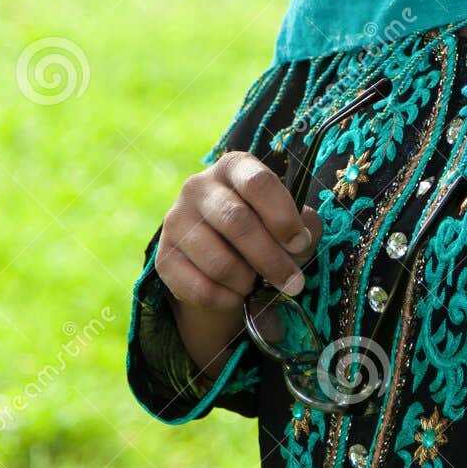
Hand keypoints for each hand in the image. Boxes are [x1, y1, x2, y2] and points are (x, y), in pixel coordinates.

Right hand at [155, 152, 322, 377]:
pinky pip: (199, 288)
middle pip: (237, 223)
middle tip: (294, 284)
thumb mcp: (287, 220)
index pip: (258, 183)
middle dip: (272, 260)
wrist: (218, 256)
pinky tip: (236, 296)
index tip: (299, 244)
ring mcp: (175, 221)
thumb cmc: (263, 230)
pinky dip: (226, 300)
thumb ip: (303, 225)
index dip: (282, 216)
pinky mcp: (163, 257)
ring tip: (257, 285)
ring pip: (218, 262)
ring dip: (247, 282)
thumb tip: (302, 239)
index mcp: (234, 167)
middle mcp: (198, 187)